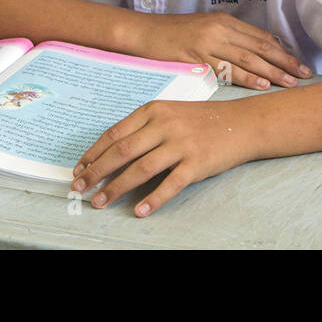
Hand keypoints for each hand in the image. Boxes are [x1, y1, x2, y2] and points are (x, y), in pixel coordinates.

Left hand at [72, 99, 254, 214]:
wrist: (243, 123)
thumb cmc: (204, 120)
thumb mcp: (171, 113)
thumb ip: (145, 128)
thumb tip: (113, 152)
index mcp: (154, 110)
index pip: (114, 133)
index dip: (93, 153)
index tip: (79, 169)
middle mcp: (165, 125)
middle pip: (122, 152)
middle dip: (96, 172)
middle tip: (80, 188)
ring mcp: (181, 144)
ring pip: (140, 169)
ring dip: (116, 188)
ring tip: (100, 202)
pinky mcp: (197, 163)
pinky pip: (170, 184)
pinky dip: (152, 200)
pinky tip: (138, 211)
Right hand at [132, 12, 309, 89]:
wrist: (142, 32)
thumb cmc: (172, 35)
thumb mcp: (204, 32)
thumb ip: (227, 41)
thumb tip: (253, 56)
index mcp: (224, 22)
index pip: (262, 37)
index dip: (283, 52)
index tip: (300, 65)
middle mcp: (220, 29)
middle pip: (261, 47)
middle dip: (286, 62)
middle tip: (306, 75)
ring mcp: (208, 42)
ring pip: (248, 58)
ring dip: (273, 71)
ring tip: (291, 83)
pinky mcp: (196, 56)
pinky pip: (226, 68)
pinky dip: (246, 76)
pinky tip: (261, 84)